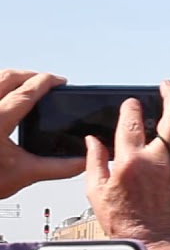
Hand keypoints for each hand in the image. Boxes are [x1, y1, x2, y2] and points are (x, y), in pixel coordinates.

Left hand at [0, 70, 85, 198]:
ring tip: (24, 85)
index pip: (26, 92)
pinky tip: (4, 97)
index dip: (46, 82)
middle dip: (29, 75)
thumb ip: (58, 167)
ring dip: (10, 78)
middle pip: (6, 76)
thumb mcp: (25, 174)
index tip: (59, 81)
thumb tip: (83, 161)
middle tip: (45, 80)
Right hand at [85, 80, 169, 249]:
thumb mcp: (96, 192)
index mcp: (132, 162)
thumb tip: (92, 141)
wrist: (156, 242)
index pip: (132, 122)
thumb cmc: (127, 222)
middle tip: (168, 84)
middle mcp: (158, 159)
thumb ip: (94, 162)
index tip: (130, 102)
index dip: (131, 108)